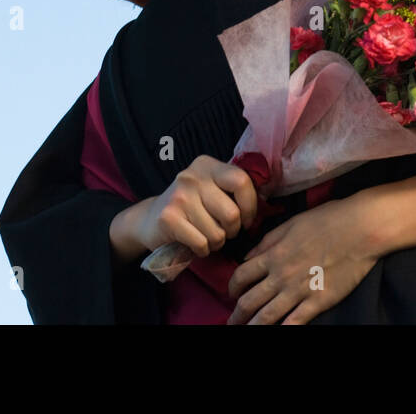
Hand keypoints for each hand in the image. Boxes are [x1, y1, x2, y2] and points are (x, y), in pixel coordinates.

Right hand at [132, 154, 258, 257]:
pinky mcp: (168, 218)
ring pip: (217, 233)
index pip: (242, 182)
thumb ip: (234, 191)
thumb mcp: (212, 189)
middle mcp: (192, 176)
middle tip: (224, 231)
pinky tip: (195, 243)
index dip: (251, 206)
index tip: (247, 220)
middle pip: (232, 213)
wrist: (149, 220)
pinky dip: (203, 250)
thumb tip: (267, 202)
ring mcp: (178, 196)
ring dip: (217, 243)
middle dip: (232, 230)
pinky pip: (202, 243)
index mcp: (208, 165)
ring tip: (207, 237)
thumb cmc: (191, 207)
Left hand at [226, 192, 382, 324]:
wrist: (360, 228)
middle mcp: (281, 276)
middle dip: (237, 314)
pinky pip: (294, 322)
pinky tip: (277, 332)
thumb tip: (248, 256)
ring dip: (252, 326)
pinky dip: (282, 329)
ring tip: (245, 331)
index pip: (241, 276)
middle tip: (232, 321)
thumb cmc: (328, 220)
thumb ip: (267, 241)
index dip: (232, 287)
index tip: (232, 293)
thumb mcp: (292, 223)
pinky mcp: (318, 302)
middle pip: (249, 302)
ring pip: (266, 317)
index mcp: (274, 254)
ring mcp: (299, 291)